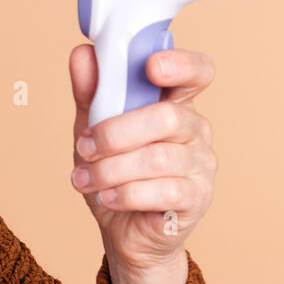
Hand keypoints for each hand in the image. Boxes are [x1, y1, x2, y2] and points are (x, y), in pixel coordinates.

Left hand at [68, 44, 218, 283]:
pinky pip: (162, 192)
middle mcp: (195, 129)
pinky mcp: (196, 199)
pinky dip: (124, 194)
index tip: (151, 66)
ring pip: (158, 158)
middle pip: (167, 117)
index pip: (197, 73)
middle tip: (84, 147)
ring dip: (110, 169)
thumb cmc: (113, 171)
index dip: (181, 64)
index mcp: (174, 103)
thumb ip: (90, 92)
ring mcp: (201, 165)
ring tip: (84, 178)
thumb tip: (82, 54)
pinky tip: (105, 196)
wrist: (122, 230)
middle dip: (115, 133)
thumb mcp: (92, 128)